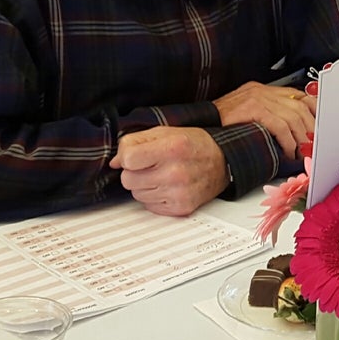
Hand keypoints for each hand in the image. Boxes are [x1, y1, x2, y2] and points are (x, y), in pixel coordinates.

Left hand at [111, 126, 227, 215]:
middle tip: (151, 165)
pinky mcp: (180, 207)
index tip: (135, 155)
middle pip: (128, 180)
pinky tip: (168, 186)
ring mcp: (179, 193)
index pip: (128, 159)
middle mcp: (176, 172)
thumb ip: (135, 141)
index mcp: (172, 148)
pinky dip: (154, 197)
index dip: (126, 157)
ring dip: (144, 185)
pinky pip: (148, 206)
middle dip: (134, 172)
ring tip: (163, 174)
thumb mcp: (166, 132)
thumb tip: (115, 161)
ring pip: (136, 194)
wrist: (223, 162)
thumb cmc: (194, 145)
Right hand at [212, 82, 315, 159]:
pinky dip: (288, 141)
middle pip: (300, 106)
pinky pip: (280, 125)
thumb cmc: (223, 125)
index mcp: (263, 90)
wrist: (200, 123)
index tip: (322, 126)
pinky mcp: (253, 108)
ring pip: (293, 117)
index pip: (299, 94)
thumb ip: (270, 117)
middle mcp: (262, 90)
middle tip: (313, 145)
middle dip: (311, 128)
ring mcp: (257, 97)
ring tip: (300, 152)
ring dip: (300, 138)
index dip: (314, 110)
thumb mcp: (249, 116)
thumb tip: (294, 132)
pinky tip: (288, 151)